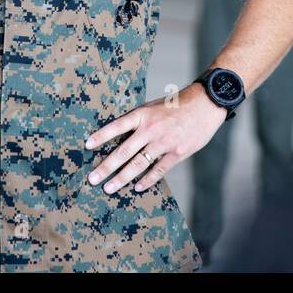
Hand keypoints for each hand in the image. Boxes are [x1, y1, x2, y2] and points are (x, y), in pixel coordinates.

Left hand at [83, 83, 228, 193]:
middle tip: (92, 179)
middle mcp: (150, 128)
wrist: (205, 104)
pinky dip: (147, 180)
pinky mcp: (177, 152)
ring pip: (138, 164)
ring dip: (122, 178)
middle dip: (106, 167)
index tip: (87, 146)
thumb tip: (118, 135)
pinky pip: (158, 170)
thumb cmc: (176, 105)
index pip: (117, 126)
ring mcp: (164, 142)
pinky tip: (137, 187)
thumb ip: (138, 120)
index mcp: (142, 114)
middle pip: (124, 151)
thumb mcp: (153, 106)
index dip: (101, 136)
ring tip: (108, 188)